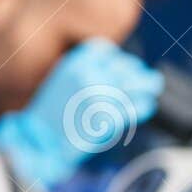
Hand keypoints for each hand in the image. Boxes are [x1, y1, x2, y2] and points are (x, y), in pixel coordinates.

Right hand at [0, 39, 162, 187]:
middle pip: (124, 67)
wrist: (38, 140)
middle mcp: (89, 75)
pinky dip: (143, 107)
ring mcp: (100, 96)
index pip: (106, 51)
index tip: (125, 63)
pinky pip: (133, 108)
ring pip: (134, 86)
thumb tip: (115, 70)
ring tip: (154, 87)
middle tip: (148, 77)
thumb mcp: (61, 82)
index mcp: (75, 64)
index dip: (118, 57)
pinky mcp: (108, 117)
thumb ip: (86, 73)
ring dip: (147, 86)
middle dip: (137, 71)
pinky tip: (147, 106)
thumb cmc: (48, 116)